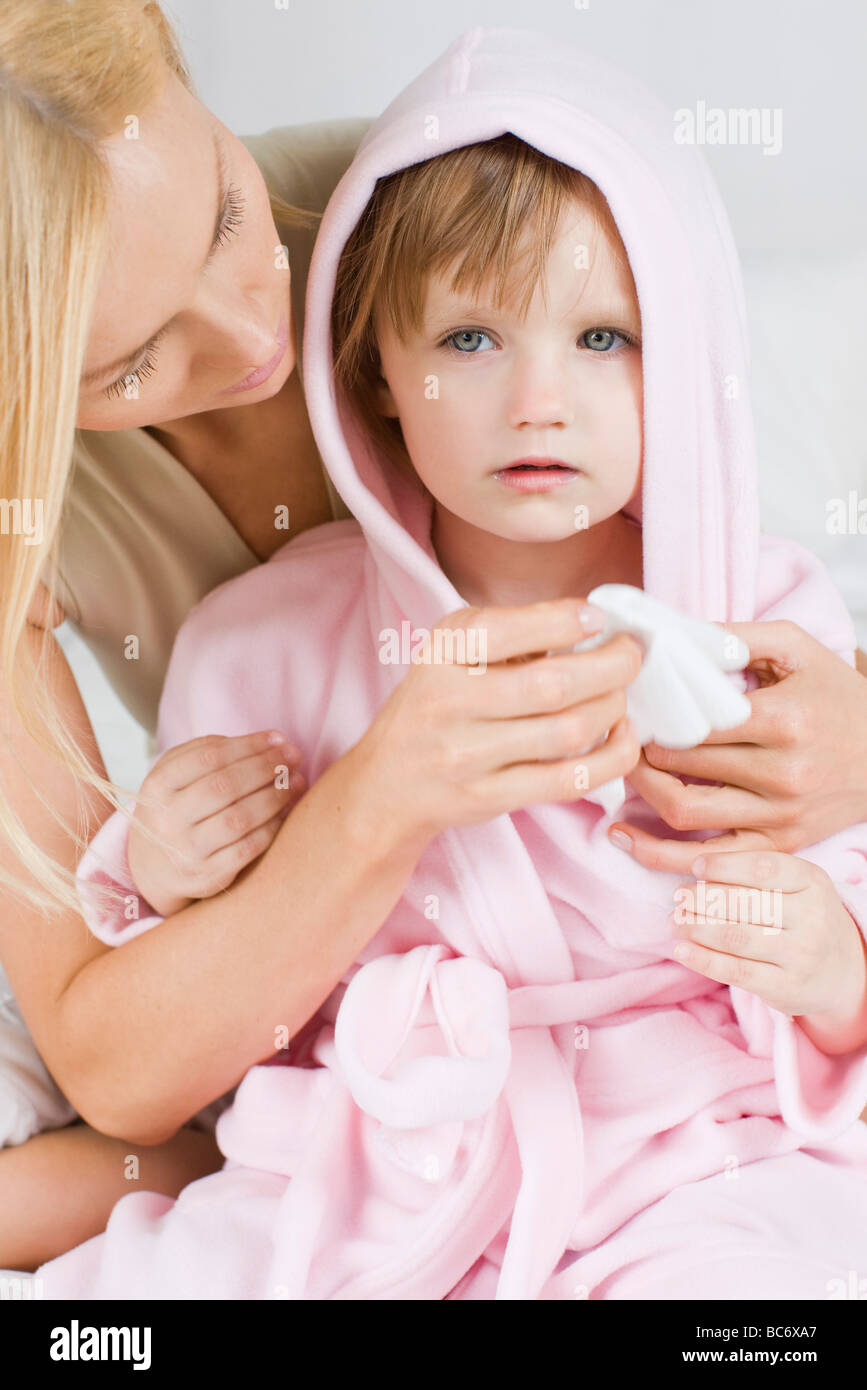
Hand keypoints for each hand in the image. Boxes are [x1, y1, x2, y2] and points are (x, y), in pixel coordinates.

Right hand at [128, 731, 305, 916]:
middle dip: (267, 767)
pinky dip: (272, 826)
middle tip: (294, 757)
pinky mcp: (207, 877)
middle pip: (226, 785)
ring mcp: (186, 851)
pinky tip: (286, 811)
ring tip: (296, 781)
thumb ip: (209, 750)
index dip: (250, 745)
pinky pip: (249, 848)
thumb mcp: (176, 774)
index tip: (278, 738)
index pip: (209, 757)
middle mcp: (167, 819)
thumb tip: (268, 741)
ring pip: (240, 818)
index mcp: (157, 786)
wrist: (154, 867)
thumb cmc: (177, 807)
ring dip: (275, 796)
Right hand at [347, 597, 643, 849]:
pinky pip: (568, 780)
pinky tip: (621, 737)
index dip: (563, 621)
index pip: (504, 630)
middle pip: (551, 685)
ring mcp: (468, 756)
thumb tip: (589, 621)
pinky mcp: (489, 798)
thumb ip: (508, 632)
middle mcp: (449, 704)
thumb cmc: (433, 707)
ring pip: (567, 732)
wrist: (387, 785)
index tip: (598, 619)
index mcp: (441, 656)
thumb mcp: (449, 655)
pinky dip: (610, 757)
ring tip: (622, 694)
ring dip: (613, 709)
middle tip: (632, 654)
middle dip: (611, 666)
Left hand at [609, 620, 866, 872]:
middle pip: (682, 764)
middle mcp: (782, 772)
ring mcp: (780, 814)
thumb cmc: (840, 697)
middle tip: (620, 732)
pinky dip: (661, 855)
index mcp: (784, 719)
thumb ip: (737, 638)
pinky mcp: (778, 845)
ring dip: (642, 790)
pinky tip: (626, 838)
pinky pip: (708, 860)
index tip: (631, 705)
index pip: (694, 720)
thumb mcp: (799, 650)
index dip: (653, 713)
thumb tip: (677, 636)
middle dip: (640, 747)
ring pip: (685, 811)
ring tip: (627, 768)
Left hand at [670, 849, 866, 1053]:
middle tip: (679, 897)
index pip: (763, 868)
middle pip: (743, 903)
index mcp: (812, 882)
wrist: (847, 970)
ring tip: (676, 920)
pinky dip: (702, 960)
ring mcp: (800, 955)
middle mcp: (811, 917)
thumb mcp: (797, 886)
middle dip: (702, 898)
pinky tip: (681, 950)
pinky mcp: (785, 987)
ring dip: (696, 927)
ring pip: (735, 937)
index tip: (696, 866)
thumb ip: (757, 874)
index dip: (724, 865)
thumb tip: (697, 868)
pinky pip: (735, 972)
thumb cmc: (805, 918)